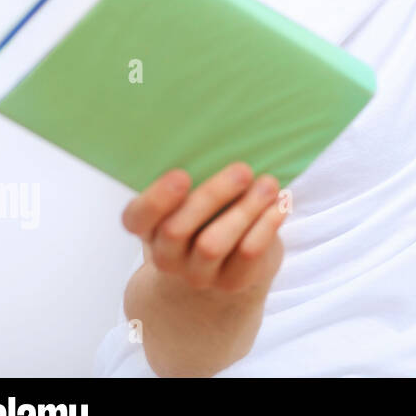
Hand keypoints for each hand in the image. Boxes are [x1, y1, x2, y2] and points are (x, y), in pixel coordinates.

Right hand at [122, 162, 286, 296]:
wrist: (223, 269)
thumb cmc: (207, 217)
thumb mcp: (192, 199)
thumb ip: (197, 177)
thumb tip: (225, 133)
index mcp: (149, 228)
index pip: (136, 218)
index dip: (156, 199)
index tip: (182, 175)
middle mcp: (166, 255)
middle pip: (176, 230)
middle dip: (211, 196)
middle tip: (242, 169)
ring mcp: (197, 274)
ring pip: (213, 245)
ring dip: (244, 210)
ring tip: (268, 184)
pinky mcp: (231, 282)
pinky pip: (247, 255)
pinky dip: (266, 227)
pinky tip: (280, 205)